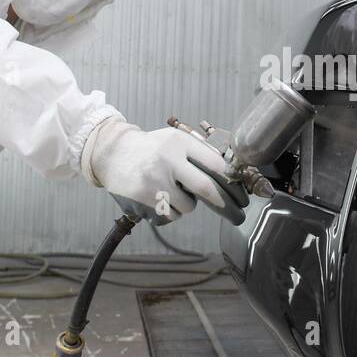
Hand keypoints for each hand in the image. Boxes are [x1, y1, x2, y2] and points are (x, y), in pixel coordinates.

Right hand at [82, 119, 246, 223]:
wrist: (113, 155)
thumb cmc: (153, 149)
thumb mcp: (177, 141)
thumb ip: (202, 154)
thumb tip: (236, 175)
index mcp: (180, 143)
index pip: (216, 164)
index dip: (234, 184)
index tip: (243, 196)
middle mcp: (167, 161)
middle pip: (207, 189)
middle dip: (227, 206)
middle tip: (239, 216)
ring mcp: (153, 182)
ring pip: (188, 207)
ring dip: (188, 204)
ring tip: (172, 190)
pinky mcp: (142, 201)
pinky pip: (170, 216)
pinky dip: (170, 211)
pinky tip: (157, 196)